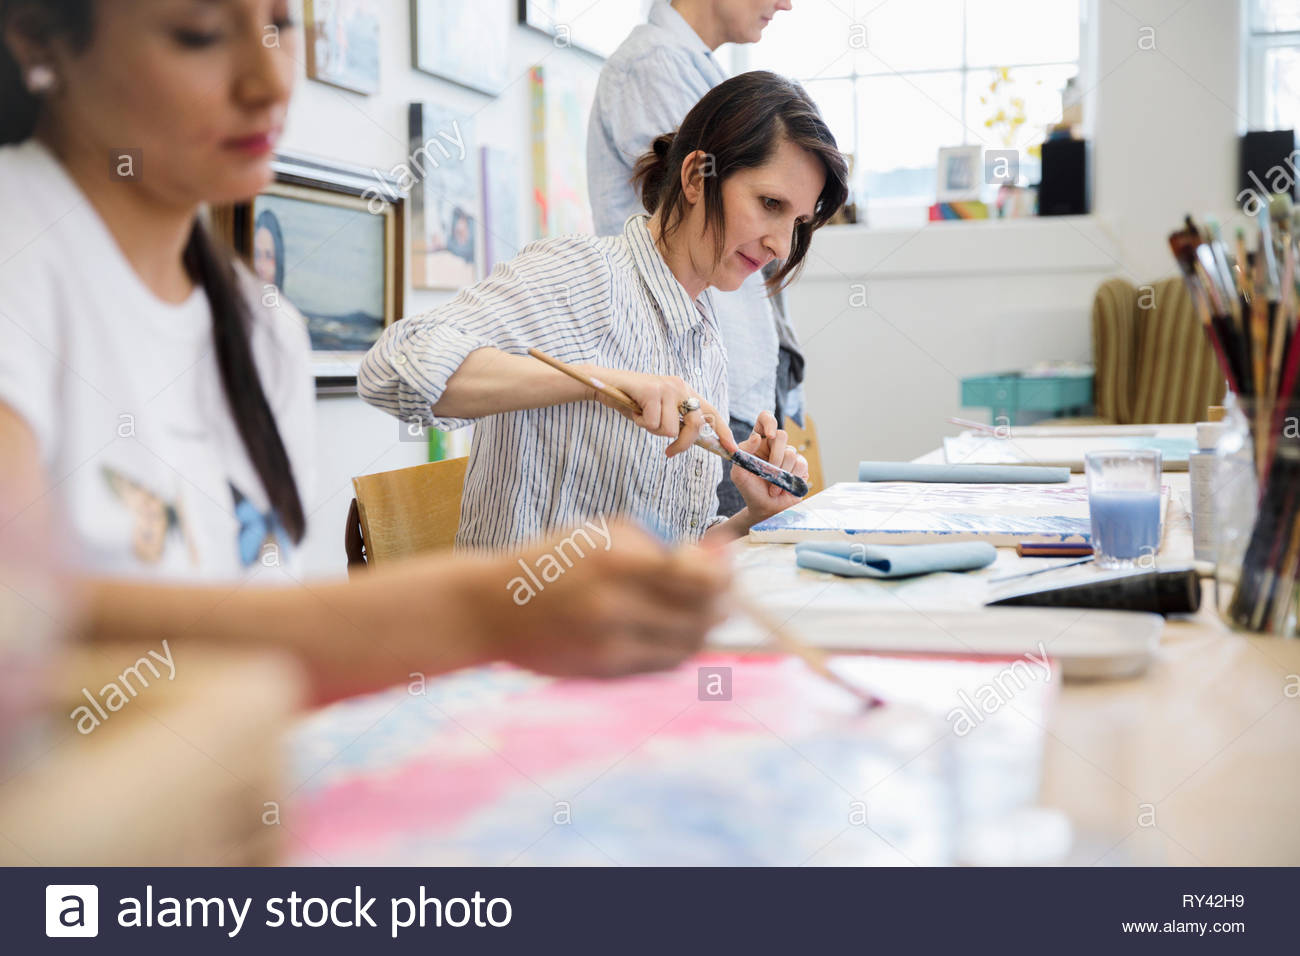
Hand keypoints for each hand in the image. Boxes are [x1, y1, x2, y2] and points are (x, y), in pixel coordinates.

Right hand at [482, 518, 731, 676]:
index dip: (724, 575)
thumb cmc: (552, 563)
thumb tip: (718, 557)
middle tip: (724, 593)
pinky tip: (670, 632)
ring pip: (686, 643)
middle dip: (721, 603)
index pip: (696, 577)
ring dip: (702, 628)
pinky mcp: (603, 669)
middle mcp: (611, 604)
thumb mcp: (600, 535)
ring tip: (697, 612)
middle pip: (699, 614)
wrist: (489, 608)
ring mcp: (607, 641)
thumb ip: (658, 544)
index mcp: (612, 560)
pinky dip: (677, 647)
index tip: (727, 567)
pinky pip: (662, 664)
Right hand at [578, 365, 735, 457]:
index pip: (712, 413)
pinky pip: (654, 423)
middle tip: (668, 452)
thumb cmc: (633, 402)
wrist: (606, 384)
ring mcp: (667, 387)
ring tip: (642, 416)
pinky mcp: (653, 391)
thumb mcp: (659, 413)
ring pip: (670, 429)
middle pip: (696, 425)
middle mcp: (680, 387)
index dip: (723, 432)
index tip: (732, 449)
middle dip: (682, 444)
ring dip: (652, 430)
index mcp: (685, 391)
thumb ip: (676, 423)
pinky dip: (641, 423)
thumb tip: (689, 441)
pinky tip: (634, 411)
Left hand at [730, 411, 807, 522]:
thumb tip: (757, 437)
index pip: (765, 419)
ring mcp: (789, 455)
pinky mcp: (801, 466)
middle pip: (782, 435)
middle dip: (775, 457)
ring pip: (791, 453)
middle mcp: (775, 445)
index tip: (768, 435)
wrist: (765, 508)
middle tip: (768, 473)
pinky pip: (801, 464)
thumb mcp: (738, 473)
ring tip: (773, 486)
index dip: (768, 421)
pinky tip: (783, 487)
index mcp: (759, 441)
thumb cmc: (750, 489)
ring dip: (780, 473)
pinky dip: (790, 479)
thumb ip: (742, 453)